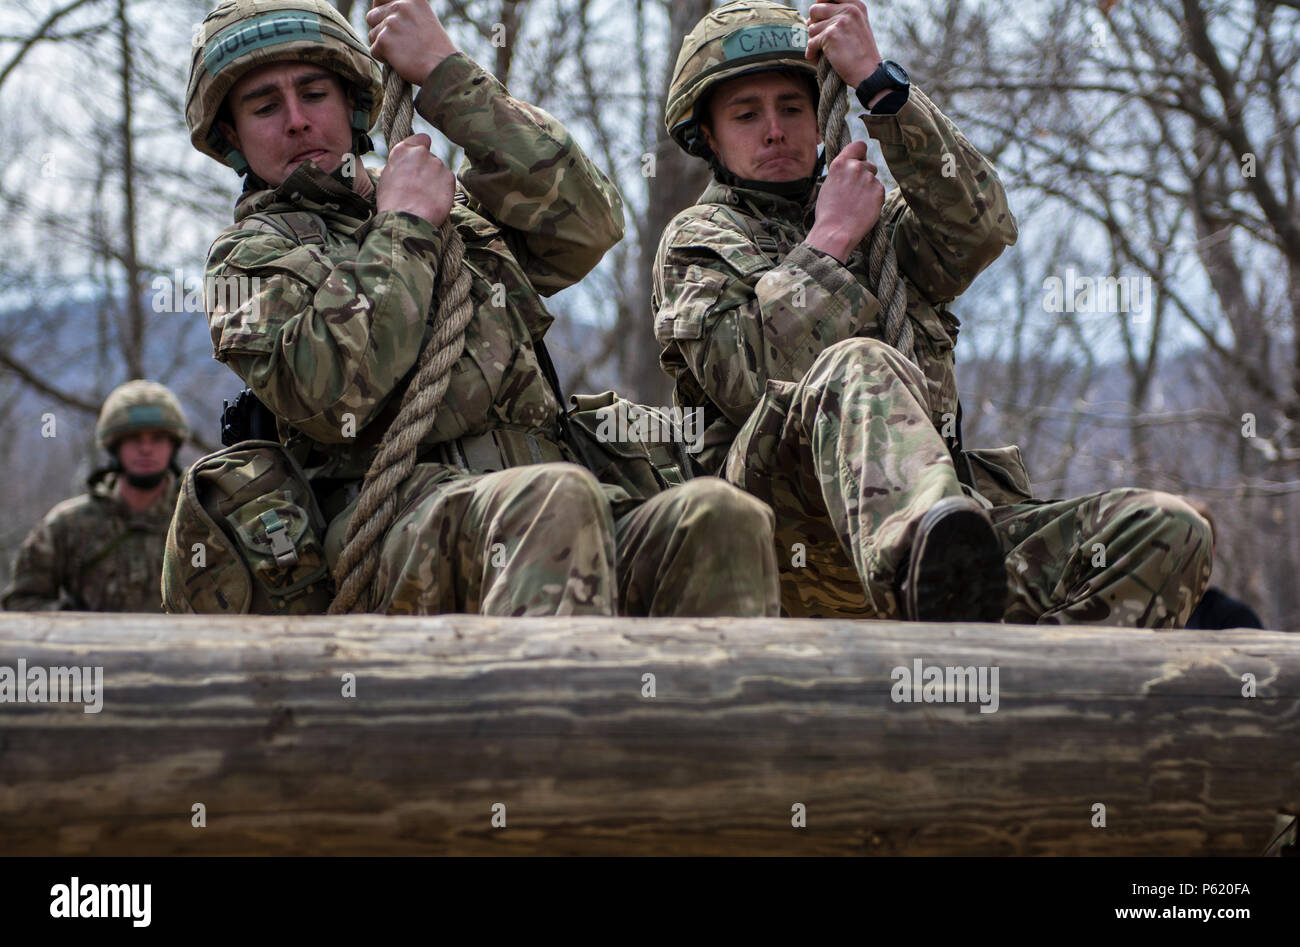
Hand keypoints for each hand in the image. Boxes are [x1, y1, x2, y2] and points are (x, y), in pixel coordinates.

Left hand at [367, 0, 458, 84]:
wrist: (443, 68)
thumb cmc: (436, 50)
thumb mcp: (424, 19)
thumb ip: (405, 14)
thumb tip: (380, 14)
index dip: (380, 10)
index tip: (383, 19)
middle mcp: (400, 5)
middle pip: (372, 16)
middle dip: (380, 30)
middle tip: (396, 42)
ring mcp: (391, 22)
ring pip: (372, 34)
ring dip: (382, 46)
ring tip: (401, 52)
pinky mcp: (384, 39)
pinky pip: (373, 50)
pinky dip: (383, 58)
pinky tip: (400, 60)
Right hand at [376, 134, 454, 224]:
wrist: (406, 220)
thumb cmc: (391, 202)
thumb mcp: (387, 176)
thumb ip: (400, 164)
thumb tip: (407, 164)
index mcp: (403, 150)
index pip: (421, 139)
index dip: (422, 148)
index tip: (420, 158)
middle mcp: (421, 153)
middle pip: (430, 157)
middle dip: (427, 168)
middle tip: (419, 186)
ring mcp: (437, 164)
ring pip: (439, 170)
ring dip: (435, 180)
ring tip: (425, 196)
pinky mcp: (449, 178)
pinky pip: (448, 181)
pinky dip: (443, 189)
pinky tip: (434, 200)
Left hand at [806, 0, 881, 88]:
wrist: (868, 73)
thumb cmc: (861, 54)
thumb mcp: (857, 26)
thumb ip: (841, 15)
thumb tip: (815, 8)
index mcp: (855, 5)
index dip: (820, 8)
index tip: (820, 20)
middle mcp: (848, 9)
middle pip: (815, 9)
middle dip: (814, 25)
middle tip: (819, 38)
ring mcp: (840, 21)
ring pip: (811, 28)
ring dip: (813, 42)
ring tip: (822, 51)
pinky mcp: (831, 34)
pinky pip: (811, 42)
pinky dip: (811, 53)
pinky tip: (816, 57)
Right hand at [806, 140, 883, 261]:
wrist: (835, 232)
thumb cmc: (828, 212)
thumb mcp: (828, 184)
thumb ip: (842, 172)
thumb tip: (852, 167)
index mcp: (840, 163)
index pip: (859, 145)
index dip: (860, 153)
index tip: (860, 160)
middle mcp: (856, 167)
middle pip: (868, 164)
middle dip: (865, 174)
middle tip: (855, 192)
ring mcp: (869, 179)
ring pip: (874, 179)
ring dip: (869, 188)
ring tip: (857, 203)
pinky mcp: (879, 191)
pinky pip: (879, 191)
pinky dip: (874, 199)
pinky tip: (863, 209)